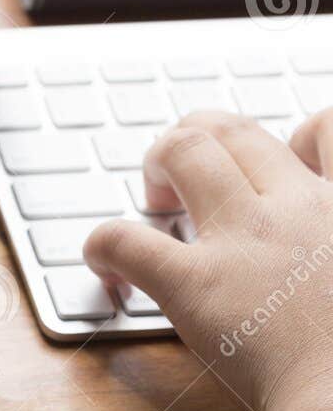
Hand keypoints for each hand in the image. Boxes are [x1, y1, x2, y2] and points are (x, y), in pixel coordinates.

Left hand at [83, 110, 332, 410]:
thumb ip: (332, 249)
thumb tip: (319, 265)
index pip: (326, 126)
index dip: (293, 137)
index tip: (281, 164)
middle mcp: (300, 209)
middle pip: (235, 129)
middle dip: (201, 136)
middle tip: (187, 174)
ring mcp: (245, 240)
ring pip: (185, 150)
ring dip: (157, 160)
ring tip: (153, 197)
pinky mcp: (194, 283)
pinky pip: (124, 239)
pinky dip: (101, 244)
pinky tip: (104, 266)